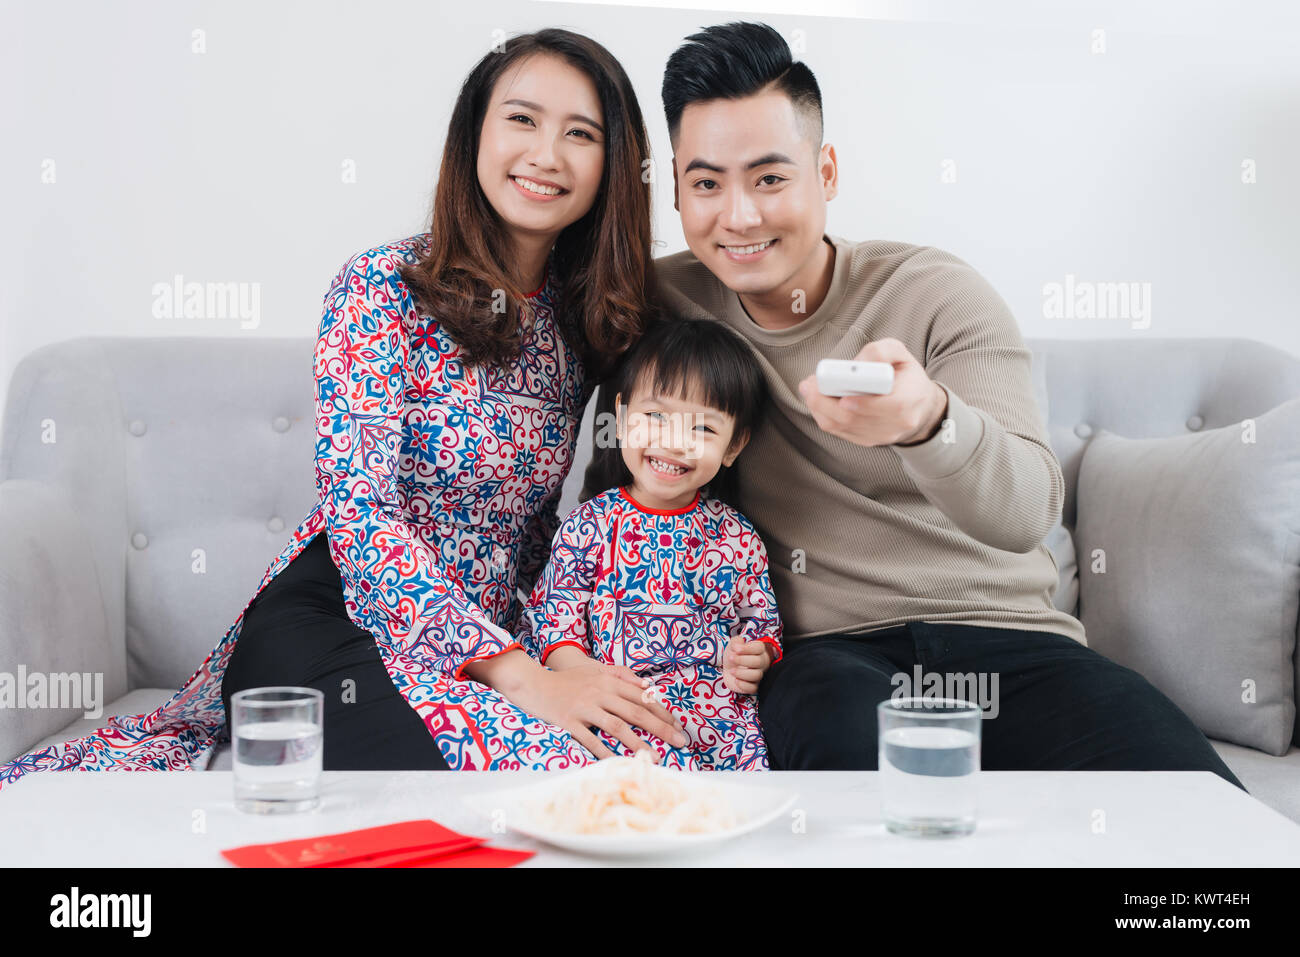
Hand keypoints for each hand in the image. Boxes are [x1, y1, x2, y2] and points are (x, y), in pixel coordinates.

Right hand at [503, 656, 689, 761]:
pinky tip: (618, 763)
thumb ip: (620, 675)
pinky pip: (590, 739)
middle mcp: (600, 693)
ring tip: (654, 757)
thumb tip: (647, 686)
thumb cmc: (567, 679)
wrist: (533, 683)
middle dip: (661, 728)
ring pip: (617, 727)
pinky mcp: (570, 721)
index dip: (662, 711)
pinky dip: (604, 752)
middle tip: (679, 741)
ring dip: (638, 743)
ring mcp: (584, 707)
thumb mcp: (595, 670)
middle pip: (636, 712)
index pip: (641, 697)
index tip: (677, 725)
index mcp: (608, 681)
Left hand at [722, 635, 774, 695]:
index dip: (748, 648)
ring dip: (741, 673)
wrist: (727, 668)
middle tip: (730, 658)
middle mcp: (761, 663)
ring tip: (731, 670)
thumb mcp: (733, 645)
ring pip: (756, 675)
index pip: (759, 647)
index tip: (736, 649)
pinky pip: (753, 688)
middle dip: (742, 660)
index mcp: (758, 650)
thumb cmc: (733, 654)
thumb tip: (740, 643)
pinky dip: (744, 685)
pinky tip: (736, 680)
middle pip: (758, 661)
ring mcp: (758, 675)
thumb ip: (736, 641)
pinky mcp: (753, 686)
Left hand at [796, 337, 947, 447]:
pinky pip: (839, 431)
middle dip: (827, 402)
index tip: (843, 397)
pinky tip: (816, 400)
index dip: (864, 404)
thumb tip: (855, 365)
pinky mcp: (866, 441)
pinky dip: (823, 415)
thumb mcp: (901, 354)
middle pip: (856, 419)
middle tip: (810, 385)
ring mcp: (880, 436)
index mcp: (910, 401)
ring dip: (819, 408)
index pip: (889, 407)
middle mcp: (896, 424)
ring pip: (843, 427)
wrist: (919, 407)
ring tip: (809, 389)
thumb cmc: (906, 377)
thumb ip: (880, 352)